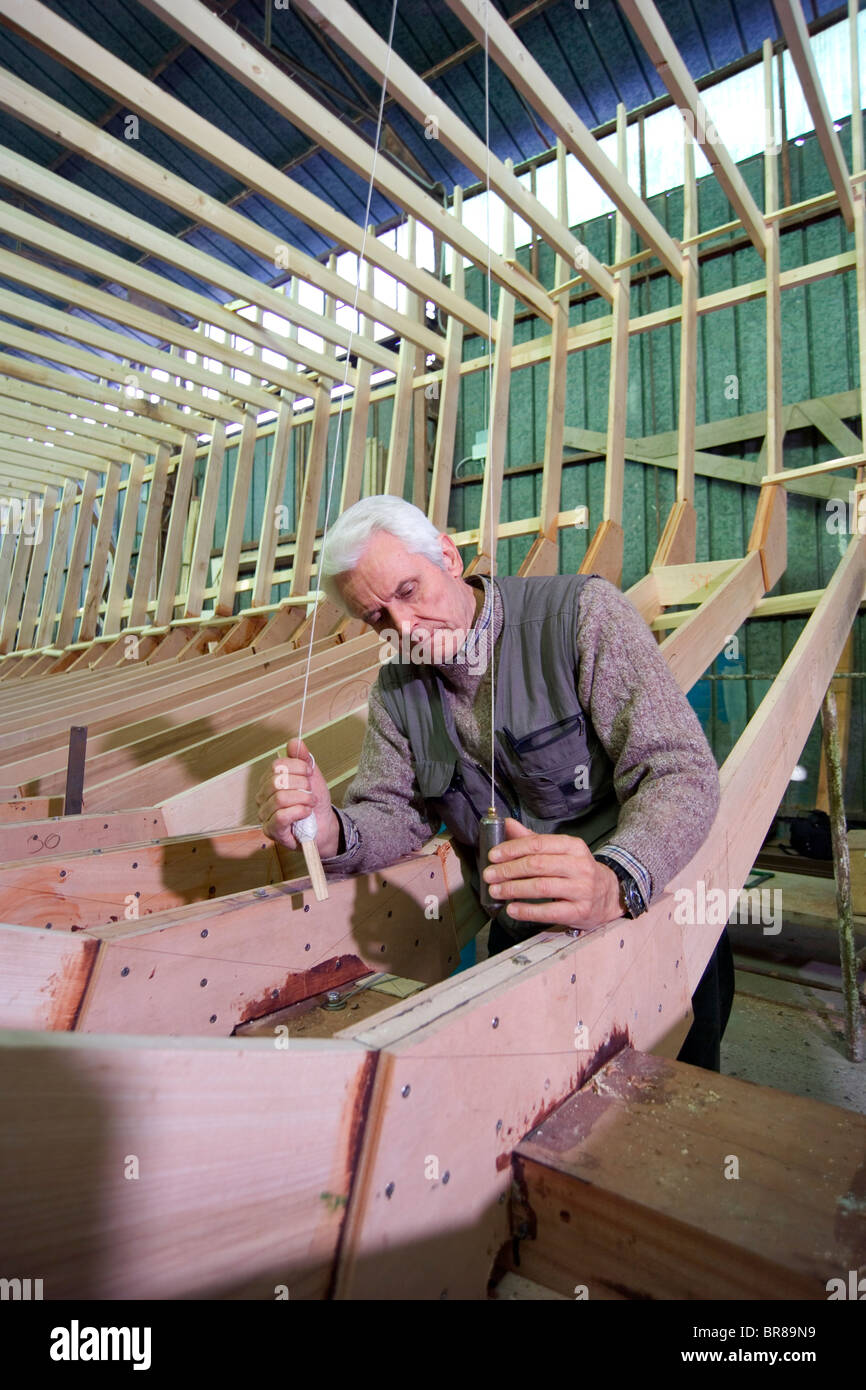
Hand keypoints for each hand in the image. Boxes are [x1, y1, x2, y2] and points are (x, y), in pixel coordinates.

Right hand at [256, 737, 338, 856]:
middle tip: (311, 791)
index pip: (277, 766)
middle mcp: (263, 797)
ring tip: (310, 802)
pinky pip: (282, 816)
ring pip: (280, 798)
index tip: (310, 773)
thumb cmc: (314, 802)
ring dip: (302, 799)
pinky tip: (306, 812)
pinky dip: (299, 811)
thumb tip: (295, 741)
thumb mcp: (311, 777)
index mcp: (269, 781)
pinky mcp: (271, 830)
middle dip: (301, 784)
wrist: (324, 825)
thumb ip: (303, 759)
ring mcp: (265, 814)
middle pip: (277, 781)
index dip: (298, 767)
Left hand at [481, 818, 621, 929]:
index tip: (492, 856)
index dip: (512, 849)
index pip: (538, 844)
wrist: (608, 895)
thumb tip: (506, 824)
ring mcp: (582, 889)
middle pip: (537, 865)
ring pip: (541, 887)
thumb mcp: (559, 851)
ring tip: (496, 891)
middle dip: (508, 870)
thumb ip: (532, 839)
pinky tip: (512, 909)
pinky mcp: (580, 911)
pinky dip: (527, 911)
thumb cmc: (576, 871)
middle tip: (489, 875)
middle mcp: (580, 866)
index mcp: (573, 846)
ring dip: (513, 889)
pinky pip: (550, 911)